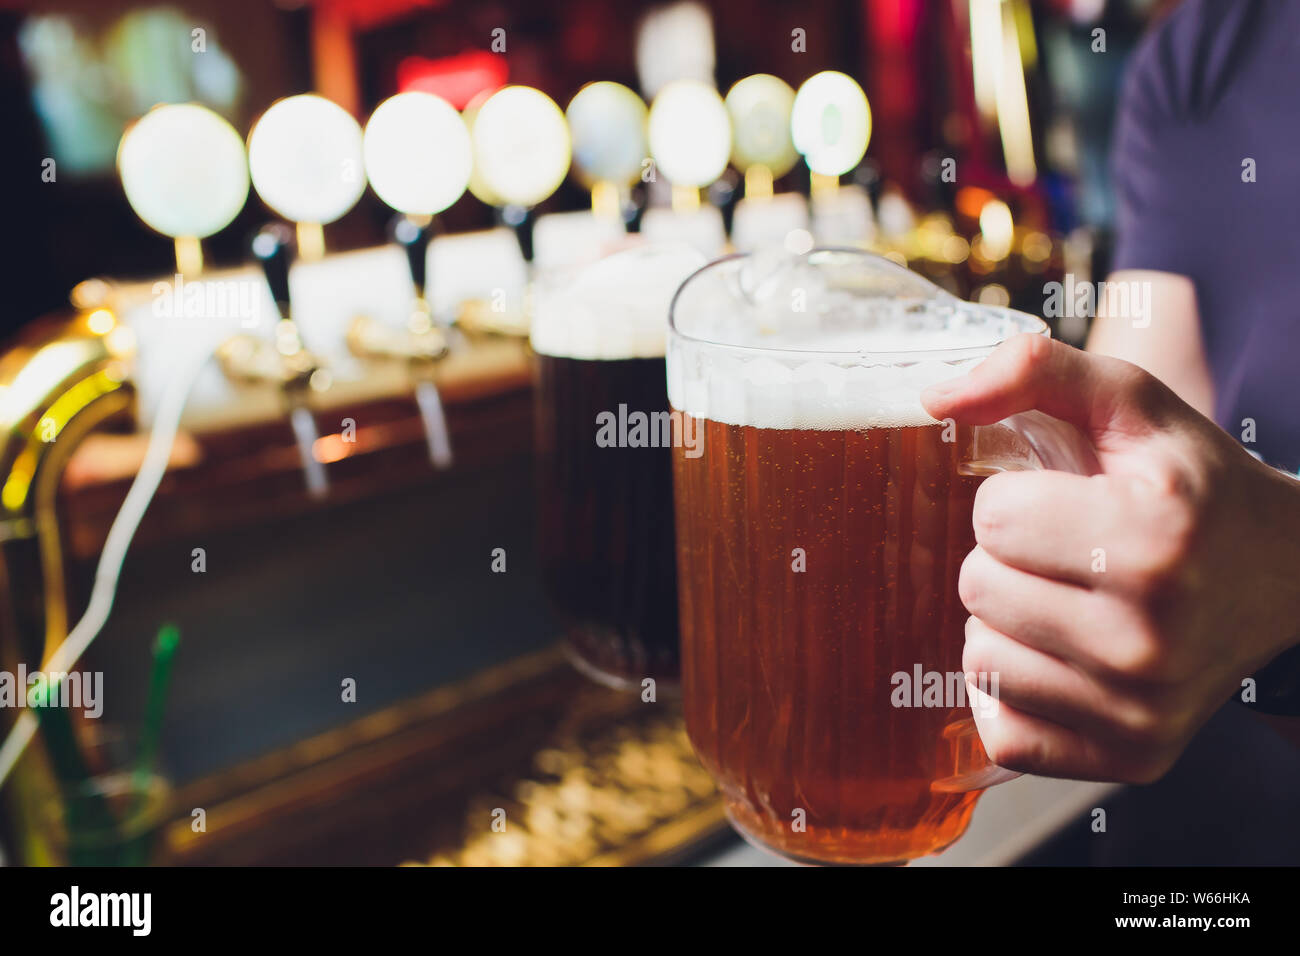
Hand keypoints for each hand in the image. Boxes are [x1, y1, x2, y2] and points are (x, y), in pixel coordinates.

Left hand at [921, 334, 1299, 782]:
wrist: (1286, 577)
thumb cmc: (1191, 485)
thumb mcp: (1128, 402)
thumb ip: (1032, 369)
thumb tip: (933, 399)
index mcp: (1154, 536)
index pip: (991, 518)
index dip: (1016, 502)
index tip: (1065, 503)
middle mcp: (1151, 635)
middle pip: (978, 588)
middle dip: (1006, 561)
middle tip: (1066, 555)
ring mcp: (1142, 710)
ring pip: (980, 659)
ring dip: (1006, 626)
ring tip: (1066, 604)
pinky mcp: (1132, 759)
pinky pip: (1003, 730)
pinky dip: (1015, 693)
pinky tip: (1060, 659)